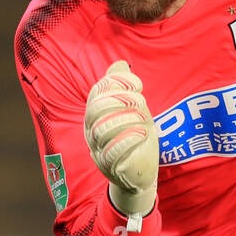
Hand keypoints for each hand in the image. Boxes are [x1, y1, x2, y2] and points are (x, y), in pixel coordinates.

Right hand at [84, 60, 158, 215]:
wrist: (140, 171)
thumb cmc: (135, 137)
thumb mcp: (133, 109)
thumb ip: (124, 89)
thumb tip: (120, 64)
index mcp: (96, 114)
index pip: (97, 93)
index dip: (116, 84)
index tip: (138, 84)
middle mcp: (92, 131)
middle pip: (95, 109)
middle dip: (120, 99)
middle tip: (141, 101)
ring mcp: (98, 150)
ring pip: (102, 130)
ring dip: (125, 119)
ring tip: (143, 118)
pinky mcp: (110, 167)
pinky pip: (111, 152)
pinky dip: (127, 140)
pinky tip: (142, 134)